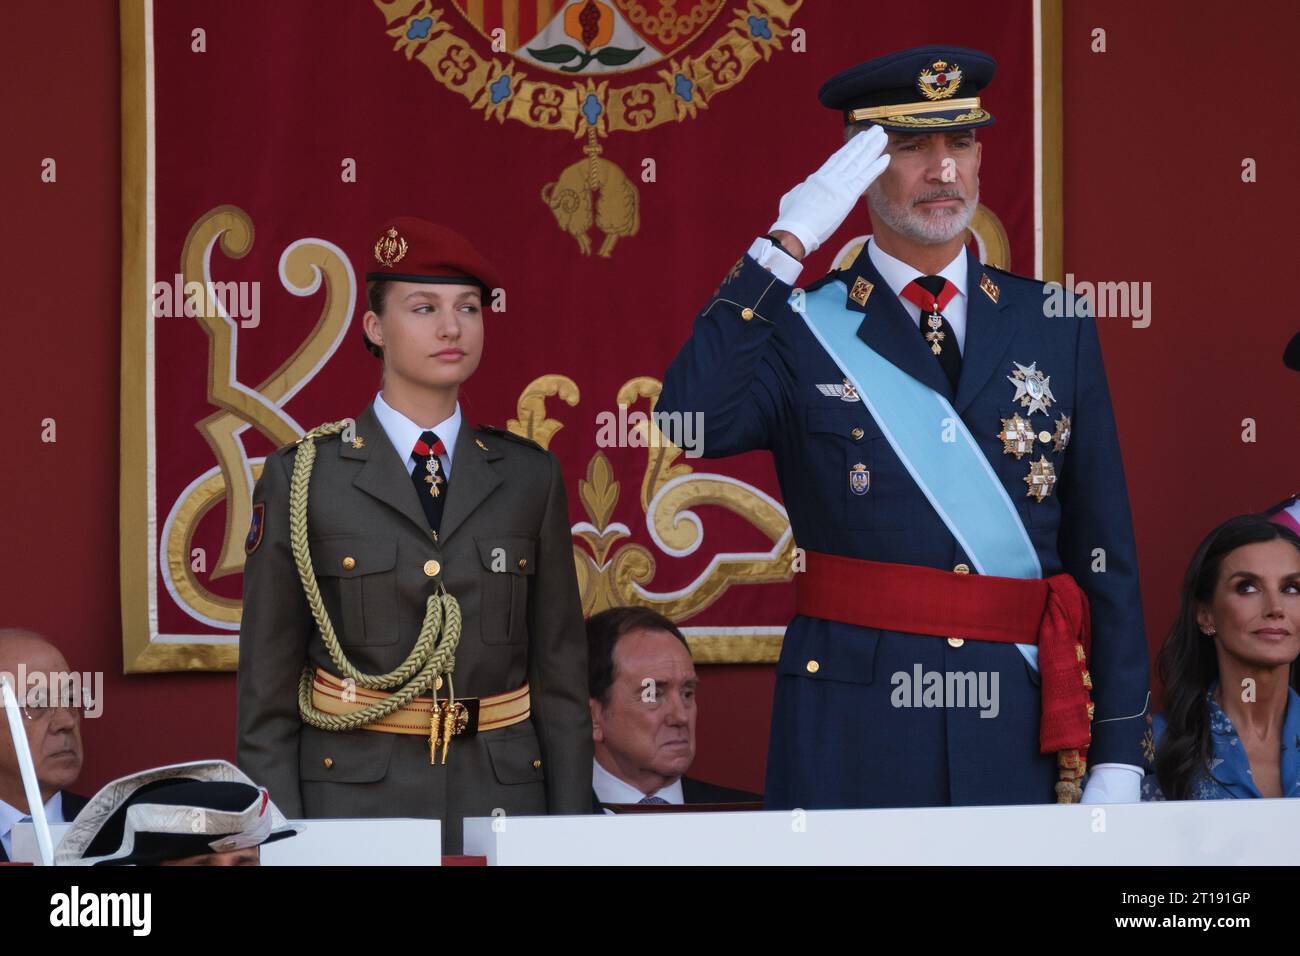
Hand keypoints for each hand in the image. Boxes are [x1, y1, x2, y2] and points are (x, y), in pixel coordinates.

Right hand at [769, 125, 889, 258]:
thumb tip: (805, 186)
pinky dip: (875, 168)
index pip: (837, 159)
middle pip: (850, 156)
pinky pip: (864, 179)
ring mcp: (838, 185)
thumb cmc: (790, 218)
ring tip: (882, 136)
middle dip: (864, 142)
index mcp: (817, 177)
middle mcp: (830, 177)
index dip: (850, 147)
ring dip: (872, 149)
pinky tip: (885, 158)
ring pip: (859, 163)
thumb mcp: (794, 196)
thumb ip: (802, 189)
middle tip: (875, 130)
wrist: (794, 230)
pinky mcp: (847, 196)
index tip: (859, 138)